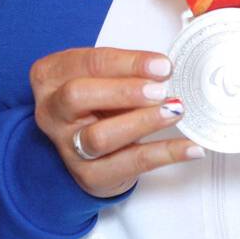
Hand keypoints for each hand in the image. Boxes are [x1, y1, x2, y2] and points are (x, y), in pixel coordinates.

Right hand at [30, 46, 204, 197]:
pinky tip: (190, 147)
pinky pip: (130, 164)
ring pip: (100, 136)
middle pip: (78, 96)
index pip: (86, 63)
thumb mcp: (102, 76)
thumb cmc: (97, 101)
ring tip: (175, 111)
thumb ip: (126, 70)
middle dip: (125, 91)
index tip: (161, 65)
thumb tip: (164, 70)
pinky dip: (165, 154)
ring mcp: (67, 146)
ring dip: (144, 122)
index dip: (127, 63)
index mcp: (50, 77)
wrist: (86, 147)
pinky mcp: (89, 175)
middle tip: (161, 90)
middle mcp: (50, 112)